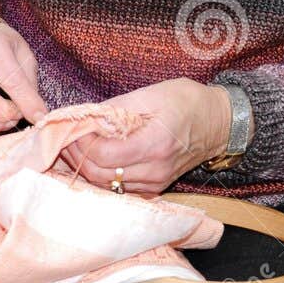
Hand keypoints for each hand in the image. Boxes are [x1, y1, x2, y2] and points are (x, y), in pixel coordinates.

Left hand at [58, 78, 231, 193]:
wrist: (218, 122)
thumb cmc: (185, 102)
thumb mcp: (149, 94)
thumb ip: (114, 109)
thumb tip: (83, 117)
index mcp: (155, 144)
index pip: (104, 156)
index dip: (81, 143)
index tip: (71, 128)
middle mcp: (156, 170)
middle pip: (101, 175)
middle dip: (77, 157)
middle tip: (65, 138)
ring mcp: (156, 182)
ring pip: (108, 185)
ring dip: (87, 167)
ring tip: (76, 146)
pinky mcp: (156, 187)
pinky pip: (120, 188)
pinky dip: (102, 174)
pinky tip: (94, 157)